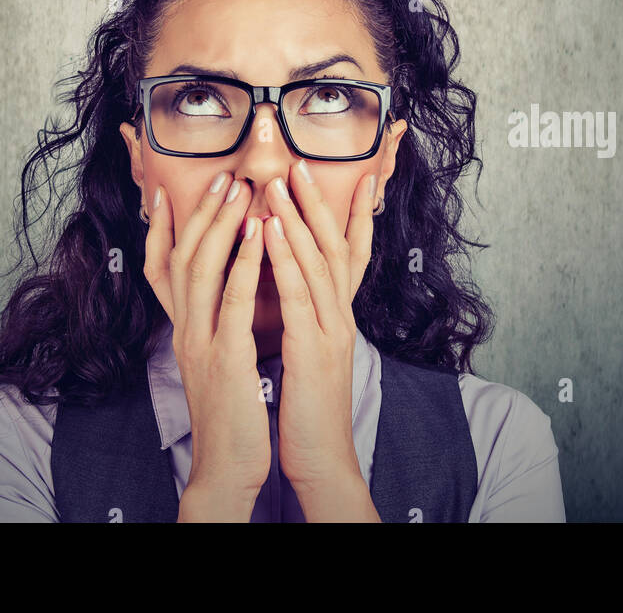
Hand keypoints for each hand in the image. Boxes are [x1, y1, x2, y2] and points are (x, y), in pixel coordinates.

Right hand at [143, 173, 270, 506]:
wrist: (226, 470)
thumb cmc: (230, 415)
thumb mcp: (214, 361)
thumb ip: (213, 325)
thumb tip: (221, 291)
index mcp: (183, 330)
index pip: (161, 268)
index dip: (162, 229)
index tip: (166, 190)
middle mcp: (184, 330)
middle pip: (181, 257)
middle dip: (200, 213)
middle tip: (221, 176)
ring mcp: (201, 343)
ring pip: (201, 269)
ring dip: (221, 226)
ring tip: (240, 191)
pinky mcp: (225, 359)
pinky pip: (232, 301)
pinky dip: (245, 263)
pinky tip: (259, 236)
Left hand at [264, 163, 378, 498]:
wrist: (322, 460)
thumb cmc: (309, 408)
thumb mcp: (313, 353)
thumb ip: (309, 317)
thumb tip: (296, 287)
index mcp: (340, 317)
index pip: (350, 255)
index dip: (353, 214)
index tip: (355, 176)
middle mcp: (341, 317)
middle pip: (333, 247)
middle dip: (318, 203)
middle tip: (300, 163)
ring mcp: (330, 331)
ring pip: (316, 262)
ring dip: (296, 218)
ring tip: (278, 182)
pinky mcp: (312, 350)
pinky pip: (296, 294)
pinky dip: (282, 258)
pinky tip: (268, 231)